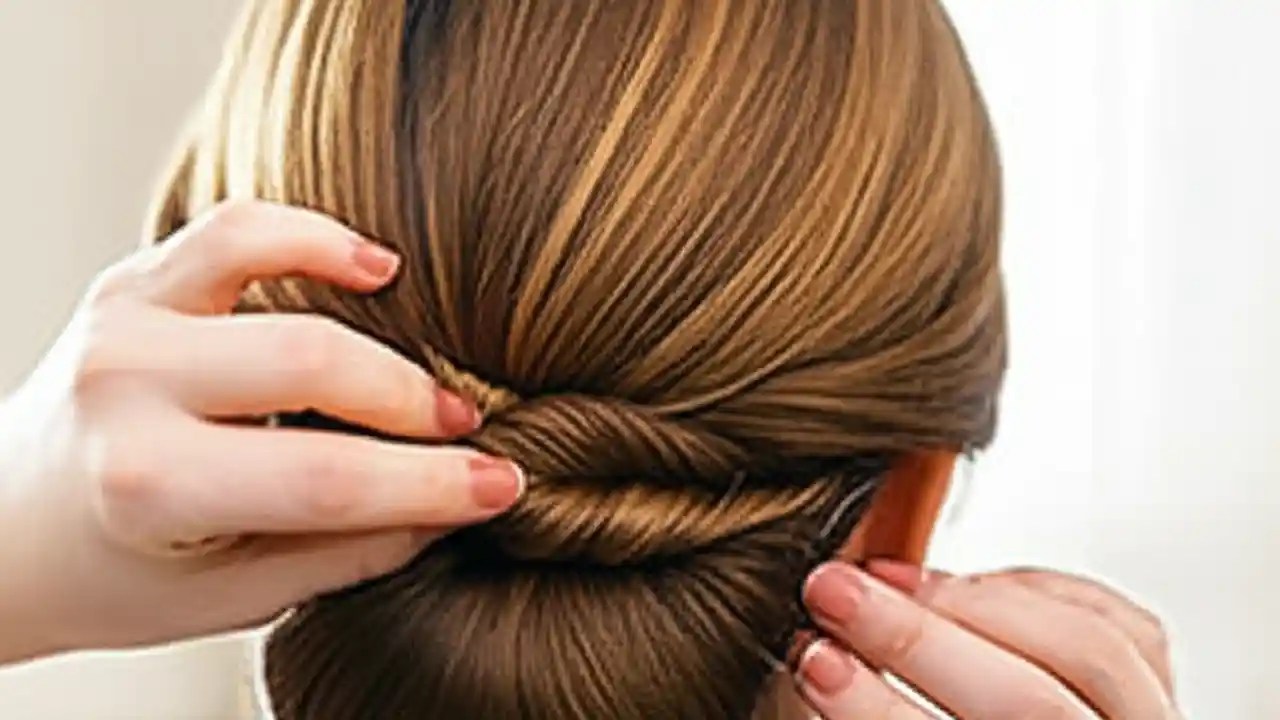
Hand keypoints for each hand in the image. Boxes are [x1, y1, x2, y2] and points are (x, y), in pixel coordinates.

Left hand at [0, 201, 522, 664]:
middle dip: (415, 404)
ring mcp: (124, 320)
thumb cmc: (127, 569)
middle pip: (311, 366)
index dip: (431, 484)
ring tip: (433, 355)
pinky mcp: (133, 280)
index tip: (503, 485)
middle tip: (469, 432)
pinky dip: (310, 235)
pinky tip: (372, 266)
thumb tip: (454, 506)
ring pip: (276, 281)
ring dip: (376, 323)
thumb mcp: (236, 595)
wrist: (12, 525)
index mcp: (148, 488)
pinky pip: (233, 229)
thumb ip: (349, 551)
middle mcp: (126, 389)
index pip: (325, 480)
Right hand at [797, 561, 1178, 718]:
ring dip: (964, 597)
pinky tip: (963, 587)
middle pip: (1029, 701)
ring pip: (1083, 647)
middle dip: (914, 638)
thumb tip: (824, 657)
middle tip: (830, 592)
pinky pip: (1117, 622)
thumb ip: (878, 716)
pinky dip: (1030, 589)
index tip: (816, 659)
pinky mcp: (1157, 688)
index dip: (878, 710)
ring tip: (883, 578)